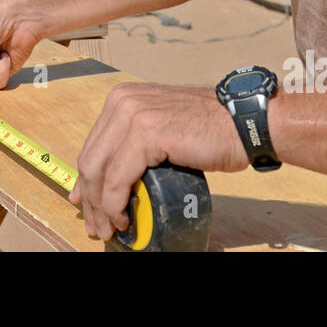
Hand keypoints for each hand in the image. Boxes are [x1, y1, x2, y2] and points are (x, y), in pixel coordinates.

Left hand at [69, 83, 248, 239]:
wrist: (244, 122)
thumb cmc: (210, 130)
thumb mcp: (161, 130)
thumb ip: (133, 146)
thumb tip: (109, 179)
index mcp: (121, 98)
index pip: (92, 146)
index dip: (84, 181)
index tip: (82, 204)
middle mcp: (122, 101)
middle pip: (90, 160)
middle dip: (89, 199)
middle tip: (97, 226)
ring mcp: (133, 114)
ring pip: (99, 171)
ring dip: (100, 207)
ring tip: (110, 228)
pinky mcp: (146, 133)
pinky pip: (118, 178)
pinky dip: (115, 204)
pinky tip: (123, 218)